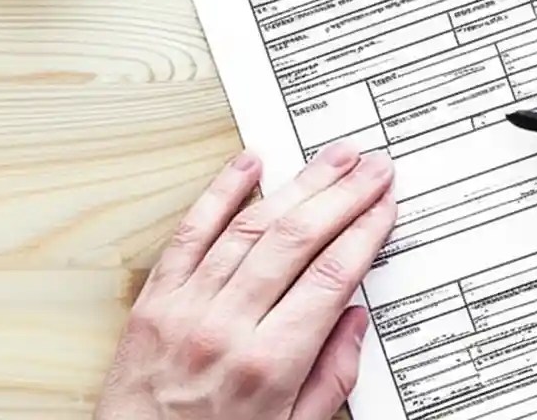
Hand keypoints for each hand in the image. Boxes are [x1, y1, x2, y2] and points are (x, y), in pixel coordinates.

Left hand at [95, 143, 395, 419]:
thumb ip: (331, 377)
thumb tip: (355, 320)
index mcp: (267, 366)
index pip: (331, 276)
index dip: (365, 232)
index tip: (385, 206)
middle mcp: (224, 329)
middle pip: (297, 240)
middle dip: (342, 196)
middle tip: (371, 168)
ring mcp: (183, 310)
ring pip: (249, 227)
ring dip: (297, 185)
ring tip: (330, 159)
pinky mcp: (152, 303)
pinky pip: (189, 234)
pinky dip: (220, 193)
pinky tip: (248, 164)